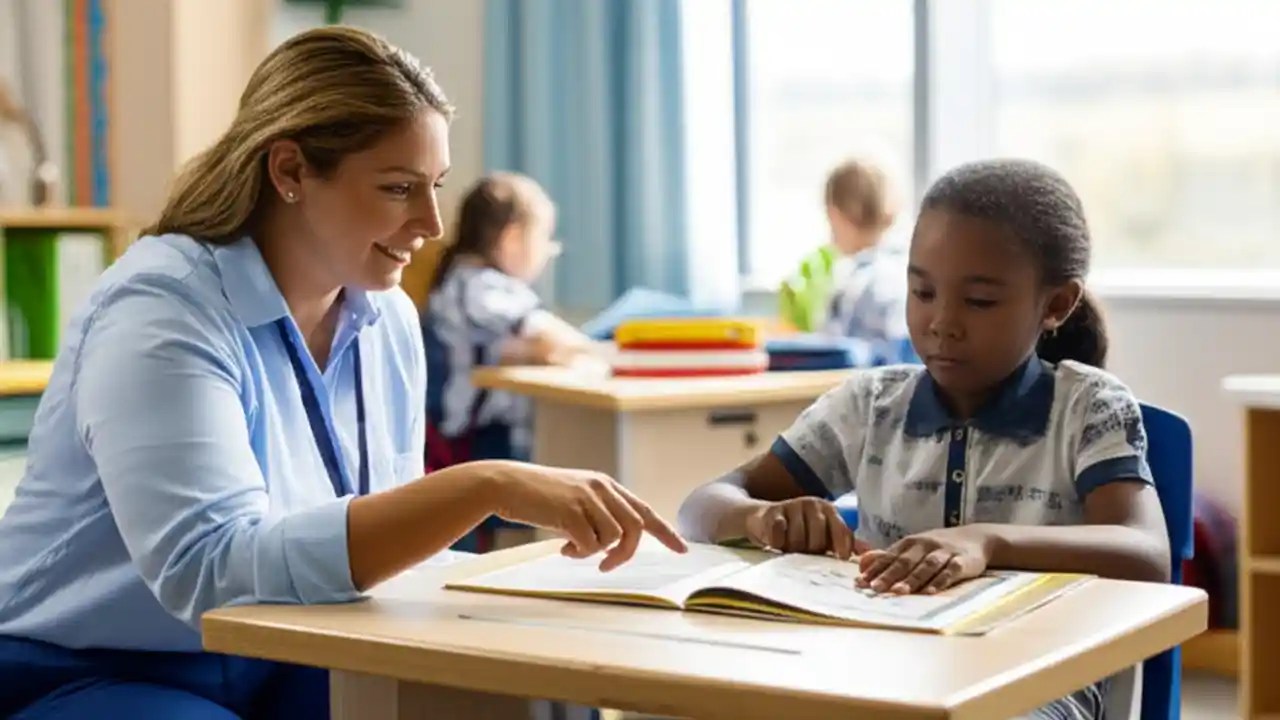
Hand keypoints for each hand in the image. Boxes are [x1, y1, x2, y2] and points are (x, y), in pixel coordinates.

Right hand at [489, 462, 687, 570]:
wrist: (507, 485)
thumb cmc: (539, 497)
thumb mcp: (575, 499)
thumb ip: (597, 515)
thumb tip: (612, 546)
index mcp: (606, 485)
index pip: (645, 510)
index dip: (665, 531)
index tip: (683, 548)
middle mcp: (602, 488)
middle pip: (636, 528)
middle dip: (625, 554)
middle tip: (606, 566)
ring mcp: (588, 498)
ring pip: (615, 538)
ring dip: (597, 552)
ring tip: (573, 548)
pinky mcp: (572, 511)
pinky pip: (591, 544)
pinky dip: (579, 552)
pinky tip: (563, 546)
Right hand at [744, 497, 863, 558]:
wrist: (762, 518)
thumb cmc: (798, 530)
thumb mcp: (823, 534)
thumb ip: (845, 542)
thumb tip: (870, 553)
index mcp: (829, 511)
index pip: (842, 530)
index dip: (842, 547)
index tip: (840, 559)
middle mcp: (813, 505)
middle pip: (818, 541)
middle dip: (810, 552)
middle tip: (803, 551)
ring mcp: (792, 506)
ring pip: (798, 541)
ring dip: (792, 549)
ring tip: (789, 546)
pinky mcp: (773, 512)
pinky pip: (779, 535)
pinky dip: (777, 543)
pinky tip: (776, 541)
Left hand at [856, 526, 990, 594]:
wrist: (977, 538)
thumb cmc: (937, 546)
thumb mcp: (913, 548)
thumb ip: (889, 556)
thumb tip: (861, 564)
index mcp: (910, 543)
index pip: (890, 556)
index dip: (875, 569)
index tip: (860, 581)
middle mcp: (925, 545)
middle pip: (905, 561)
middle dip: (889, 575)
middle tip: (875, 588)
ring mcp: (944, 553)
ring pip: (926, 566)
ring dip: (912, 579)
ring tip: (898, 592)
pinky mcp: (962, 562)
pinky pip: (950, 572)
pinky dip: (940, 582)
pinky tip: (930, 592)